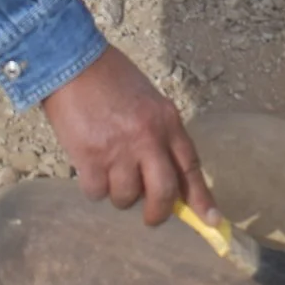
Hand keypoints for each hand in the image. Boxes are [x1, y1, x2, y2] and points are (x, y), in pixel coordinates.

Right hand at [38, 45, 213, 226]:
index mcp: (167, 121)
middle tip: (151, 216)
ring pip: (126, 197)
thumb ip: (159, 137)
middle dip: (158, 212)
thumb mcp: (148, 102)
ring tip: (109, 171)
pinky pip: (97, 192)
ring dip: (119, 193)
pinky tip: (90, 167)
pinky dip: (94, 187)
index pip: (190, 167)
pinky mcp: (90, 157)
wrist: (72, 63)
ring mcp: (118, 150)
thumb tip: (164, 179)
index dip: (201, 198)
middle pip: (163, 193)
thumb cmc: (111, 80)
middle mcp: (147, 138)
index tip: (211, 221)